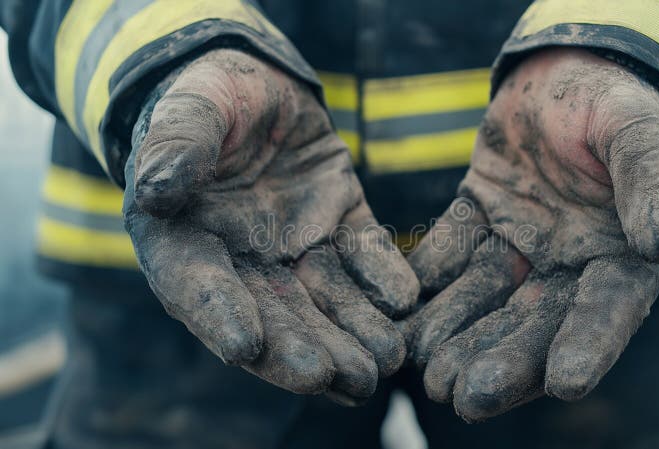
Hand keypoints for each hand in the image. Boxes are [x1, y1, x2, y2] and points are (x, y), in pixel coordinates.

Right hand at [123, 49, 417, 404]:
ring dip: (351, 333)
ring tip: (380, 364)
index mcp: (187, 238)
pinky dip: (384, 279)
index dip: (219, 316)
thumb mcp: (192, 107)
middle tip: (329, 376)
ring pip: (324, 298)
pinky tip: (404, 302)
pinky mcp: (341, 225)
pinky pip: (365, 255)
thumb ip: (176, 146)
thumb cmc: (211, 93)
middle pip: (270, 313)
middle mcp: (243, 258)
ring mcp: (297, 246)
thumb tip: (157, 190)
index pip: (198, 286)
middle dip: (299, 348)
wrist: (263, 83)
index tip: (245, 347)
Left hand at [405, 48, 658, 420]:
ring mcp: (517, 243)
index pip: (605, 308)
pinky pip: (447, 253)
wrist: (559, 69)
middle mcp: (565, 260)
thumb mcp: (636, 130)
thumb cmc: (608, 98)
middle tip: (466, 397)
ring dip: (455, 334)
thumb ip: (652, 181)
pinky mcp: (476, 220)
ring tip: (425, 372)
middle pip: (534, 320)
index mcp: (616, 251)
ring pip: (484, 297)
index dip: (588, 344)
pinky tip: (399, 312)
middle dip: (503, 361)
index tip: (567, 383)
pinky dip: (424, 281)